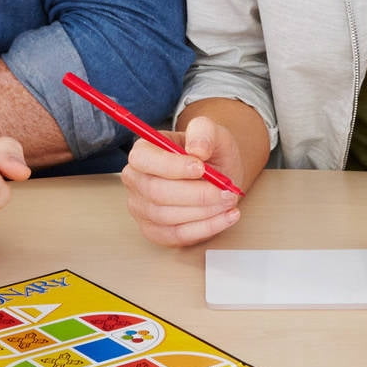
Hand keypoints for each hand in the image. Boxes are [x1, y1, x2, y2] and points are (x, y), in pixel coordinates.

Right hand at [119, 115, 244, 247]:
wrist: (219, 174)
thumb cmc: (209, 153)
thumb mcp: (212, 131)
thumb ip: (203, 131)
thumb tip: (197, 149)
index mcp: (143, 152)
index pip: (144, 160)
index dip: (172, 166)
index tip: (201, 168)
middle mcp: (137, 181)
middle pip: (156, 192)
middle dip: (196, 194)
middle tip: (226, 190)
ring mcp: (142, 209)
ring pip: (168, 216)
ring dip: (204, 211)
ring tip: (229, 200)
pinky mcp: (156, 231)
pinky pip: (178, 235)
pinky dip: (206, 228)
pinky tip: (226, 217)